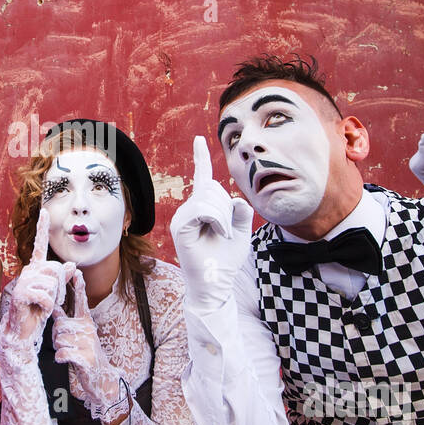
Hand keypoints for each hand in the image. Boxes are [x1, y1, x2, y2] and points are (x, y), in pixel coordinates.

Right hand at [2, 209, 74, 348]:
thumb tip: (72, 265)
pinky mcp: (21, 293)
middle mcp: (28, 270)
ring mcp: (23, 281)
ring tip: (41, 306)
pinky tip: (38, 310)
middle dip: (60, 287)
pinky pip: (47, 296)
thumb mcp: (53, 293)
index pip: (40, 246)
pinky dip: (48, 307)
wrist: (22, 330)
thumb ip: (62, 279)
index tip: (44, 210)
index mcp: (35, 268)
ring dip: (54, 299)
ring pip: (53, 284)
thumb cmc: (37, 311)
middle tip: (50, 300)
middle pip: (57, 269)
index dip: (42, 228)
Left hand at [51, 271, 122, 420]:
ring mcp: (88, 342)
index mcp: (86, 322)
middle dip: (56, 336)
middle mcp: (88, 329)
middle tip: (66, 345)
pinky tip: (67, 361)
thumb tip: (53, 307)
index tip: (76, 271)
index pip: (81, 301)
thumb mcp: (79, 335)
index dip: (78, 287)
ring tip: (70, 353)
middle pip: (59, 325)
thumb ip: (66, 322)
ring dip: (59, 349)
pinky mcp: (85, 357)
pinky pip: (62, 353)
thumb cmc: (86, 354)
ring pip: (58, 340)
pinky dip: (61, 358)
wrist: (101, 378)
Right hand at [169, 135, 254, 312]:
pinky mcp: (181, 227)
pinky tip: (219, 234)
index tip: (199, 139)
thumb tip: (236, 200)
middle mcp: (188, 210)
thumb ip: (242, 213)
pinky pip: (203, 209)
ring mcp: (182, 218)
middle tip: (229, 233)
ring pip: (209, 197)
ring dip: (225, 217)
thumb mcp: (242, 233)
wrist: (216, 285)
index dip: (201, 157)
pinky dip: (218, 220)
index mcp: (201, 208)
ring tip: (223, 237)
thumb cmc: (226, 261)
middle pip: (213, 188)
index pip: (202, 178)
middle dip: (228, 208)